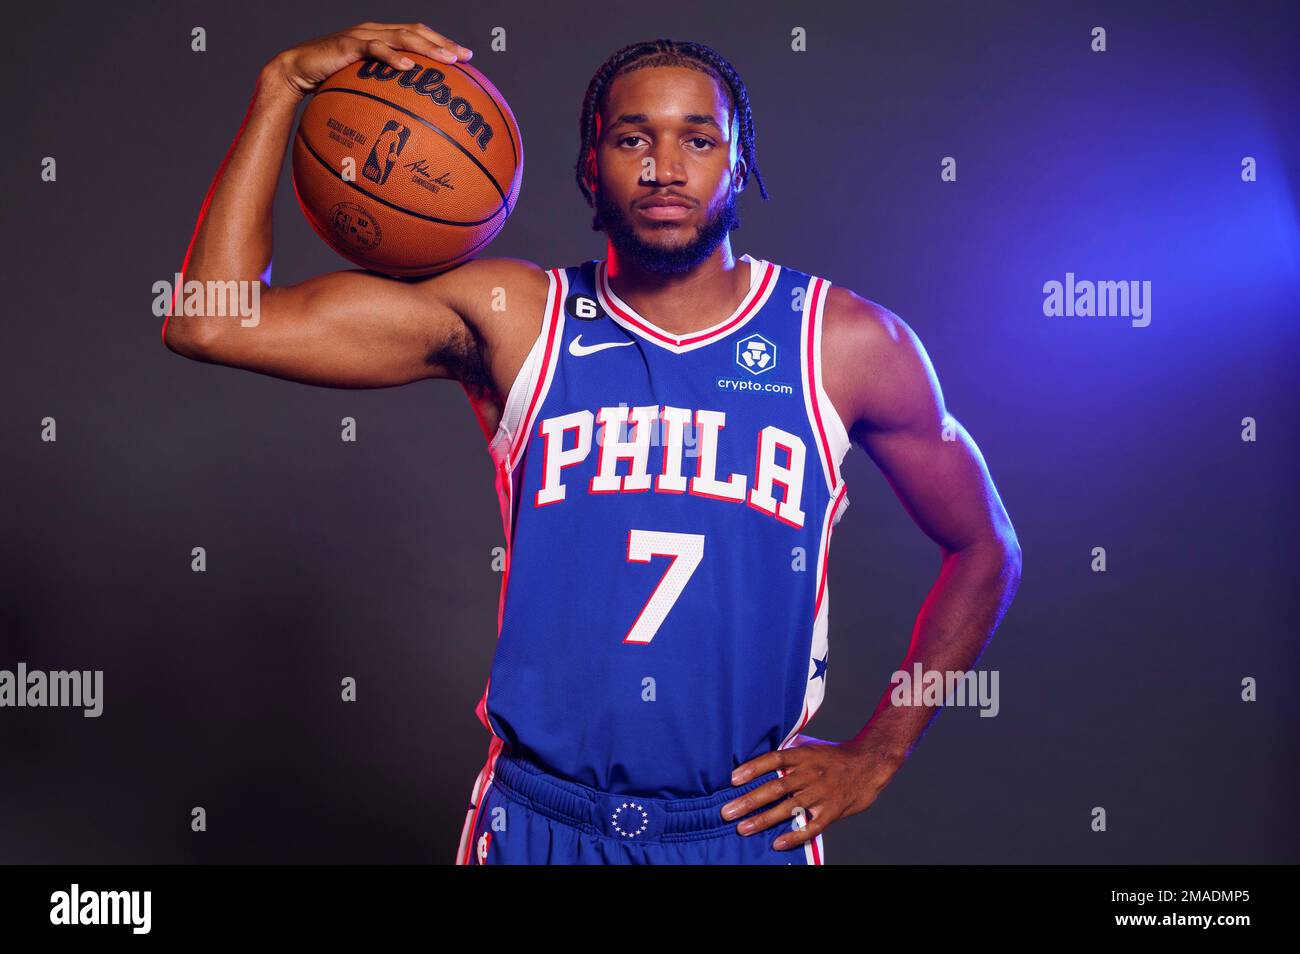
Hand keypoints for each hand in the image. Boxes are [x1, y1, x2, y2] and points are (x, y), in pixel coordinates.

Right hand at [265, 22, 473, 98]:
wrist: (296, 71)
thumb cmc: (330, 83)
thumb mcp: (362, 86)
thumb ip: (384, 93)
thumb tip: (409, 121)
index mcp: (382, 38)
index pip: (418, 35)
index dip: (442, 43)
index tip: (467, 58)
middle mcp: (375, 31)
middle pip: (416, 32)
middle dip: (443, 44)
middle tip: (465, 57)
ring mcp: (362, 36)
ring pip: (401, 36)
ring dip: (427, 48)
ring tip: (447, 60)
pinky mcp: (348, 45)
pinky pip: (374, 49)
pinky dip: (393, 57)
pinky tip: (409, 67)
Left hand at [720, 734, 901, 851]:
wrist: (870, 764)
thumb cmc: (835, 757)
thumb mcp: (811, 747)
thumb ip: (788, 753)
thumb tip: (759, 755)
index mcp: (804, 755)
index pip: (774, 760)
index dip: (753, 769)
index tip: (733, 779)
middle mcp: (811, 773)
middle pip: (776, 787)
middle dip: (749, 801)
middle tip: (727, 811)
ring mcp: (822, 793)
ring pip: (789, 808)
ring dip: (764, 820)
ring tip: (743, 828)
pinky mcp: (832, 811)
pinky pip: (811, 826)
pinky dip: (794, 836)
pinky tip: (777, 843)